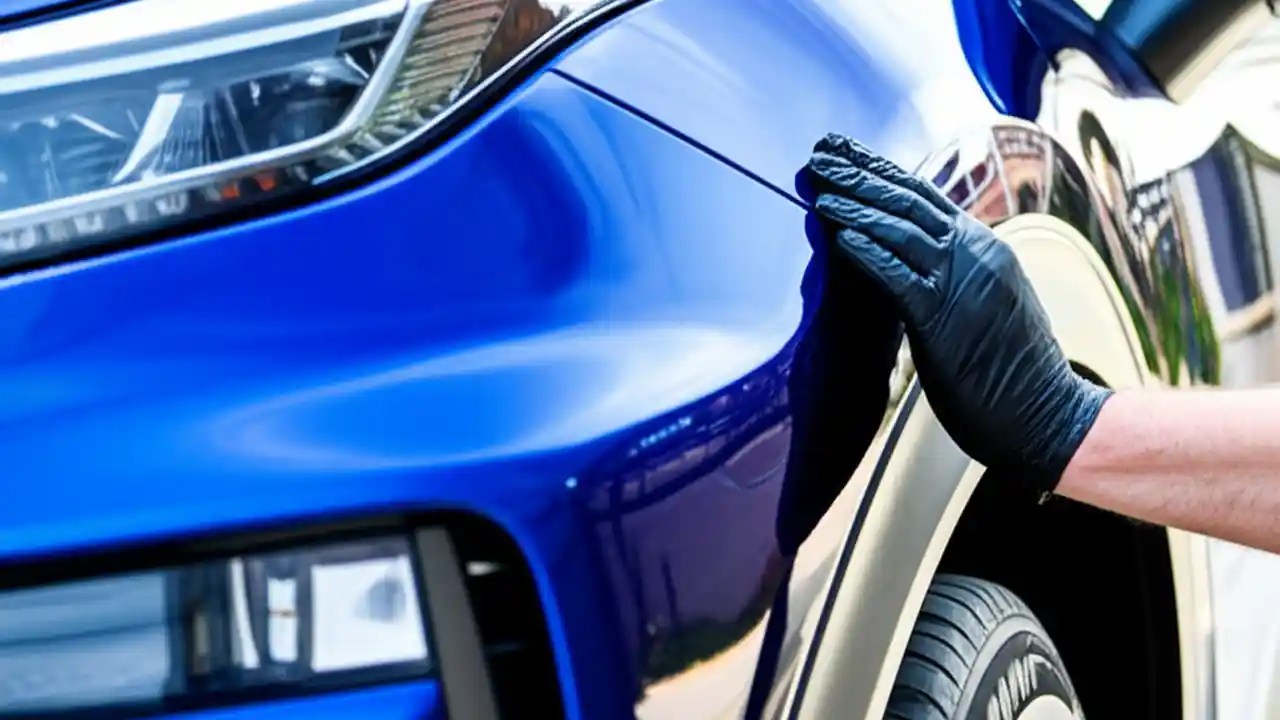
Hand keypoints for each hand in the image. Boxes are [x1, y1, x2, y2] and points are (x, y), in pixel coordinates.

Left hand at [805, 133, 1111, 494]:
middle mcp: (976, 253)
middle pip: (908, 201)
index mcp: (983, 248)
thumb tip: (926, 256)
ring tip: (818, 185)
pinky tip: (840, 236)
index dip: (882, 171)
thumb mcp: (987, 304)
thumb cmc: (1013, 370)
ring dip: (855, 204)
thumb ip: (960, 273)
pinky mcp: (945, 318)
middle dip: (860, 174)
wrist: (1047, 416)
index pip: (925, 197)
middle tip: (820, 152)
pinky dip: (868, 253)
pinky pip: (899, 277)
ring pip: (901, 230)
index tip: (847, 152)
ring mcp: (962, 282)